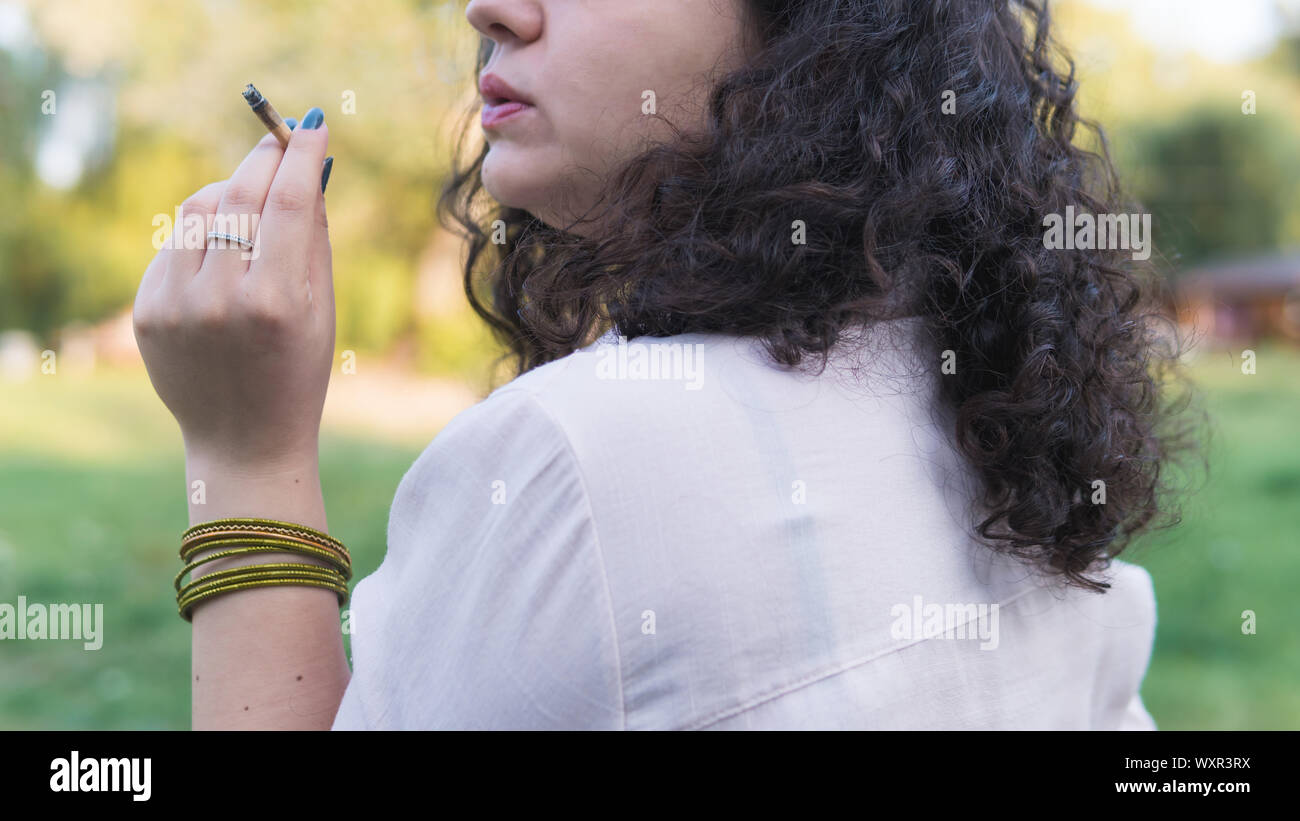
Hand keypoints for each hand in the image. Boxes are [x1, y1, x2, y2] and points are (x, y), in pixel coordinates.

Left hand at [133, 108, 334, 467]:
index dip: (301, 154)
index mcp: (276, 302)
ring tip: (253, 201)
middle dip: (265, 159)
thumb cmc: (298, 373)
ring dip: (231, 193)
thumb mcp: (321, 311)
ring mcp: (177, 305)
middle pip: (241, 195)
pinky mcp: (147, 310)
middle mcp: (222, 299)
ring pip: (201, 211)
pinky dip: (202, 233)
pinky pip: (174, 244)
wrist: (244, 441)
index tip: (312, 124)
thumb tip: (309, 170)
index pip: (289, 202)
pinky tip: (223, 251)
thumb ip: (313, 239)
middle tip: (281, 139)